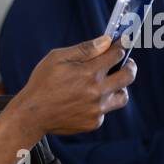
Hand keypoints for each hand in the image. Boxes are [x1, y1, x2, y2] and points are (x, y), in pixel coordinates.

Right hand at [9, 35, 135, 134]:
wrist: (32, 114)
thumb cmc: (42, 82)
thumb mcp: (58, 58)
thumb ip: (84, 49)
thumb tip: (106, 41)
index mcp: (89, 72)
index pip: (117, 55)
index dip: (120, 47)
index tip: (121, 44)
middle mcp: (97, 91)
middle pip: (128, 76)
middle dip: (130, 66)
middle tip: (127, 63)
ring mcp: (97, 109)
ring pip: (123, 96)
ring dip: (119, 87)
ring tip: (110, 83)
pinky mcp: (94, 122)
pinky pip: (106, 111)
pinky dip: (101, 104)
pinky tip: (87, 100)